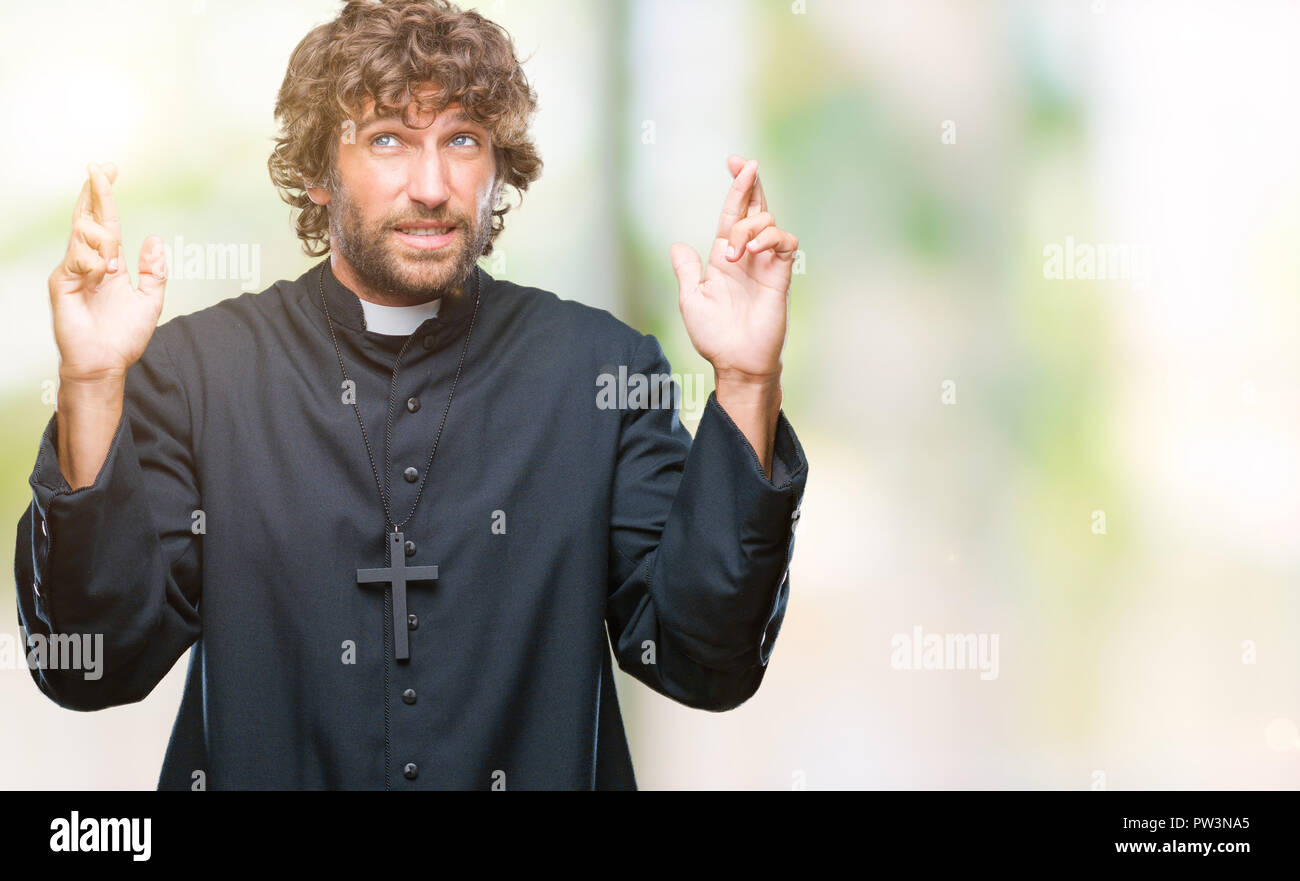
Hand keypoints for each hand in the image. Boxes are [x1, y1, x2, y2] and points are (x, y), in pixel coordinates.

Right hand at [49, 162, 167, 384]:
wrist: (105, 362)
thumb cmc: (124, 336)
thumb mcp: (150, 300)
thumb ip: (154, 271)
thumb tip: (156, 240)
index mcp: (110, 263)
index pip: (108, 222)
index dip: (107, 196)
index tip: (110, 170)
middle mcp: (90, 262)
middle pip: (90, 217)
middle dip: (95, 191)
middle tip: (100, 166)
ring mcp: (74, 271)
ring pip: (85, 235)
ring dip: (103, 241)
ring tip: (110, 267)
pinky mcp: (62, 282)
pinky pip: (79, 259)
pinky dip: (94, 264)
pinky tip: (99, 278)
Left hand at [670, 154, 797, 382]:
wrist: (736, 361)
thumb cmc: (715, 336)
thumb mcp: (691, 300)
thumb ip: (687, 271)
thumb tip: (677, 245)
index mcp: (725, 256)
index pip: (732, 213)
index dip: (736, 188)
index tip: (734, 162)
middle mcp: (747, 255)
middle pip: (755, 208)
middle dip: (751, 184)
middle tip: (745, 164)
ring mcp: (765, 264)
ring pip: (767, 221)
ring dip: (748, 228)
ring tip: (734, 254)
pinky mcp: (780, 275)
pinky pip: (785, 242)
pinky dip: (771, 238)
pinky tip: (754, 251)